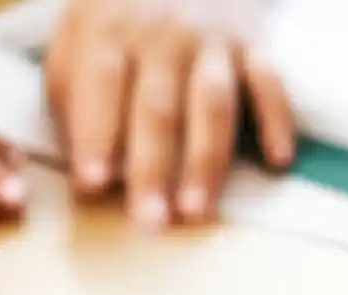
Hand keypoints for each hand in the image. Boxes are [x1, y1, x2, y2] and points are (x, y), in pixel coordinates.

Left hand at [45, 0, 294, 227]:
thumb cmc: (115, 12)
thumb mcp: (73, 35)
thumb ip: (69, 96)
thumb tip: (86, 167)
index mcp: (110, 30)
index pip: (102, 85)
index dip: (97, 136)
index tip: (93, 184)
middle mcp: (163, 34)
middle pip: (159, 107)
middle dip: (153, 168)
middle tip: (149, 221)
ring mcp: (212, 40)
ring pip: (213, 105)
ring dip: (206, 161)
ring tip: (197, 211)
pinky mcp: (253, 44)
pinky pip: (269, 82)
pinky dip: (277, 121)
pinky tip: (277, 161)